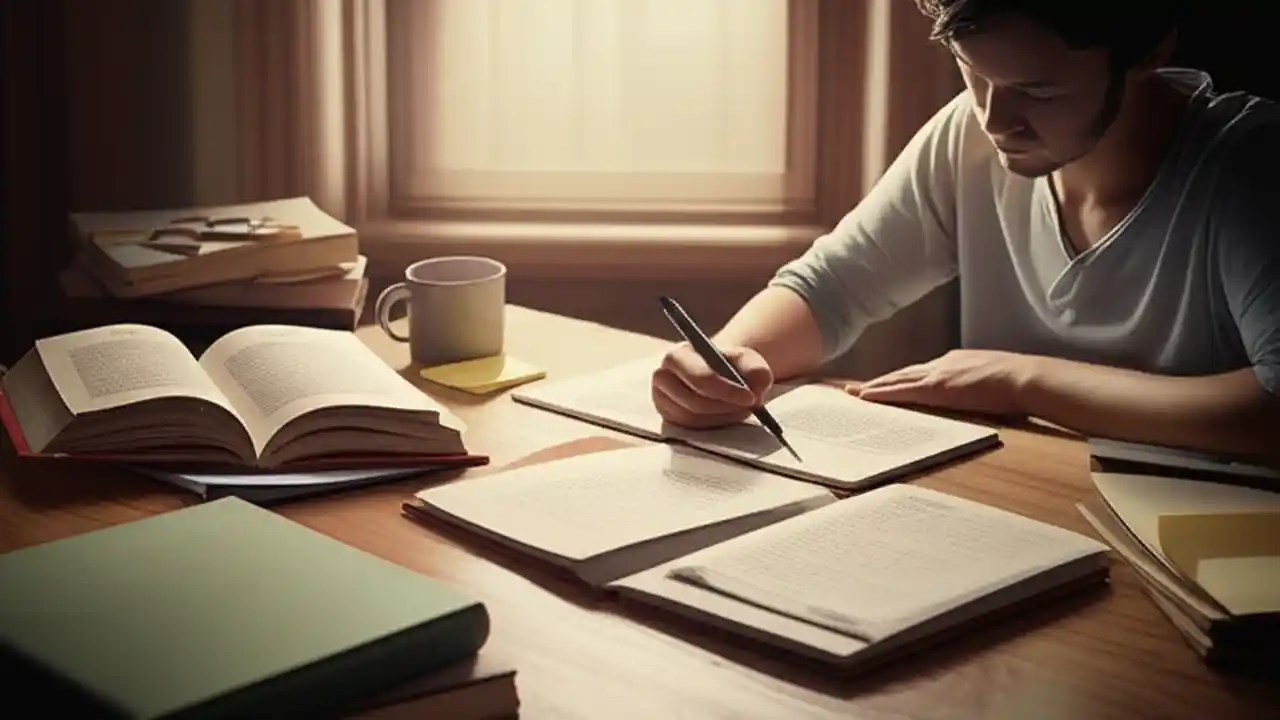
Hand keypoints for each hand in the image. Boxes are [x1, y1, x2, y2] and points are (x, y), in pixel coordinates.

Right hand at [652, 342, 773, 427]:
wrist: (716, 374)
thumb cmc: (730, 366)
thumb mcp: (748, 361)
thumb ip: (757, 371)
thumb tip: (755, 390)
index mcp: (679, 355)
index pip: (699, 377)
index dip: (726, 390)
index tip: (751, 398)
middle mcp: (663, 377)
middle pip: (694, 401)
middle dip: (725, 407)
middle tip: (749, 407)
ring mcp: (662, 400)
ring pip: (693, 418)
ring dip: (722, 417)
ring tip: (740, 409)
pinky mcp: (668, 418)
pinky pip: (690, 429)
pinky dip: (713, 425)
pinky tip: (726, 416)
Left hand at [846, 349, 1039, 417]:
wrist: (1025, 378)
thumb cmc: (1018, 384)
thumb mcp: (992, 380)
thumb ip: (977, 385)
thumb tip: (976, 393)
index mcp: (955, 362)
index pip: (921, 371)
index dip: (902, 378)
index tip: (888, 383)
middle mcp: (942, 364)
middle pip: (904, 373)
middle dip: (881, 381)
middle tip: (857, 387)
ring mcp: (937, 374)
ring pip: (897, 380)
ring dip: (874, 387)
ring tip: (853, 392)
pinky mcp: (936, 387)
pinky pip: (901, 391)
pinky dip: (881, 393)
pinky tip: (865, 397)